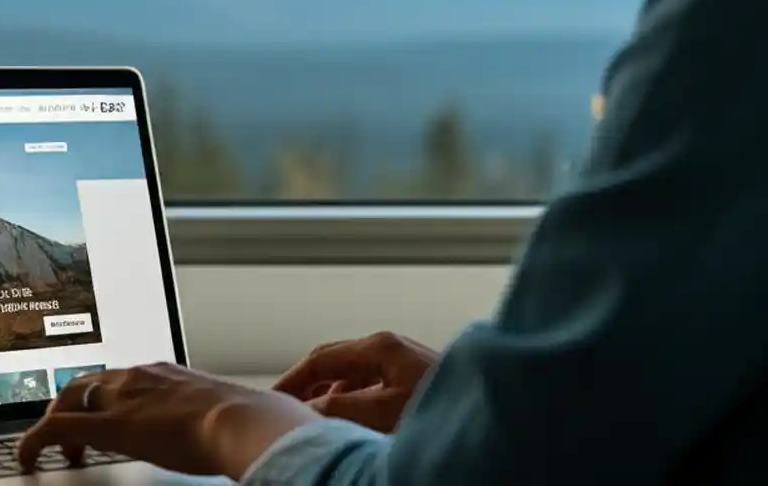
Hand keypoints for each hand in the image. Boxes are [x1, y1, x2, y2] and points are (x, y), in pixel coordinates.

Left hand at [17, 362, 318, 478]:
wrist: (242, 421)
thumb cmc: (246, 421)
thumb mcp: (224, 413)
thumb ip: (214, 415)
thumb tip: (237, 428)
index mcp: (163, 372)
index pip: (118, 377)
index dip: (102, 397)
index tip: (102, 415)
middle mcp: (137, 375)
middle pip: (84, 383)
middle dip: (71, 407)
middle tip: (74, 440)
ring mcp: (120, 396)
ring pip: (66, 399)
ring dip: (58, 425)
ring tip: (62, 455)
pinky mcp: (105, 425)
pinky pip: (54, 428)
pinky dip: (34, 442)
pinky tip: (29, 459)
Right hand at [274, 331, 437, 432]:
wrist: (497, 411)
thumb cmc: (443, 409)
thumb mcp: (384, 412)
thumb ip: (340, 407)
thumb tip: (308, 409)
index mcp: (380, 346)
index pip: (320, 358)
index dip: (291, 381)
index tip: (271, 401)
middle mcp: (391, 347)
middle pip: (335, 361)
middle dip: (307, 386)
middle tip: (285, 410)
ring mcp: (405, 361)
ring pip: (353, 375)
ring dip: (330, 395)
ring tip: (313, 420)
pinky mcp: (416, 378)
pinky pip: (371, 385)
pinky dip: (351, 400)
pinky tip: (349, 421)